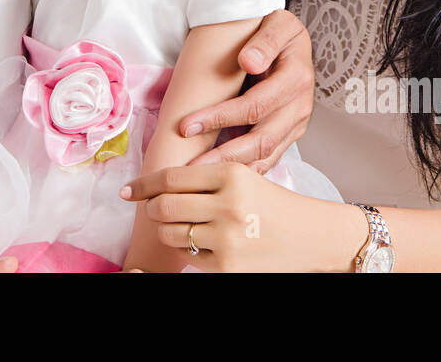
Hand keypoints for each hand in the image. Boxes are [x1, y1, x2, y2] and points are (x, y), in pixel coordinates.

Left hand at [118, 162, 325, 271]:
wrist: (313, 236)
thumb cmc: (274, 203)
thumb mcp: (244, 177)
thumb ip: (203, 177)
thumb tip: (153, 188)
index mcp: (231, 174)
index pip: (171, 178)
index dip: (143, 185)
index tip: (127, 192)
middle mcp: (227, 204)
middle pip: (164, 207)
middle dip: (153, 209)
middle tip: (157, 210)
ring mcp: (227, 237)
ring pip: (172, 234)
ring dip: (170, 231)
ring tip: (186, 226)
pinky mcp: (228, 265)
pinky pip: (190, 257)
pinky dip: (191, 250)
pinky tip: (207, 243)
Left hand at [179, 9, 314, 171]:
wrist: (294, 42)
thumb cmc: (279, 31)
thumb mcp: (278, 23)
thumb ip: (265, 41)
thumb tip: (248, 61)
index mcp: (296, 78)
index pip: (254, 105)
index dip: (220, 118)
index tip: (186, 125)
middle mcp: (300, 106)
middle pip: (261, 139)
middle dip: (223, 155)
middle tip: (189, 169)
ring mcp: (296, 124)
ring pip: (266, 155)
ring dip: (233, 170)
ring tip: (199, 180)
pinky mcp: (289, 135)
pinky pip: (269, 159)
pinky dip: (247, 172)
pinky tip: (222, 180)